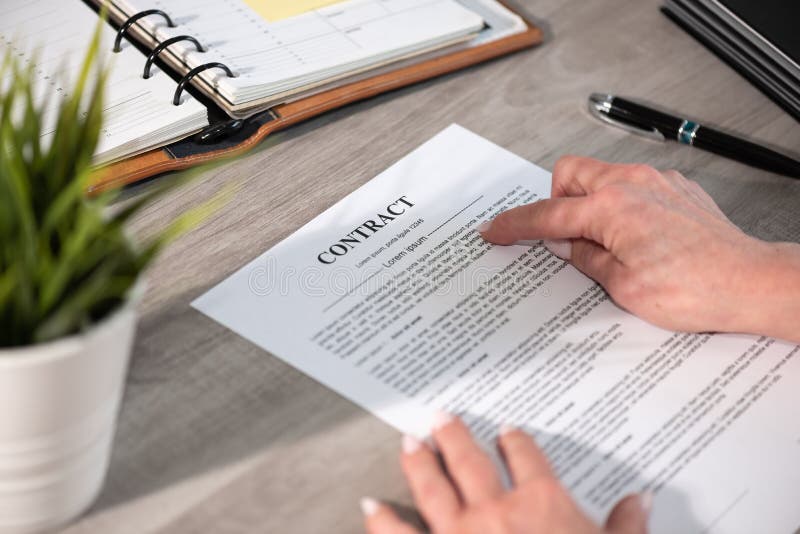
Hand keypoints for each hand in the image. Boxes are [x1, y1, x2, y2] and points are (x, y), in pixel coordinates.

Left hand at [361, 413, 649, 533]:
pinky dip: (382, 520)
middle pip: (470, 460)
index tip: (506, 430)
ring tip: (409, 442)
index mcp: (542, 504)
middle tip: (441, 418)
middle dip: (454, 436)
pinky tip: (370, 505)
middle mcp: (496, 510)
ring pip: (433, 486)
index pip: (526, 457)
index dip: (515, 440)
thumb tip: (641, 500)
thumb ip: (627, 526)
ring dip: (419, 462)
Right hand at [479, 156, 799, 341]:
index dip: (515, 225)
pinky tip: (630, 239)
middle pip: (570, 174)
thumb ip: (585, 258)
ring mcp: (658, 183)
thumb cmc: (696, 289)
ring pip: (602, 177)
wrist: (752, 284)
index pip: (547, 215)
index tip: (495, 230)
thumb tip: (565, 245)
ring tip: (598, 244)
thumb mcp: (622, 286)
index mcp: (612, 207)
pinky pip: (632, 187)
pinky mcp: (678, 190)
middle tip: (557, 238)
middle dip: (554, 202)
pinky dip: (618, 207)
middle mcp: (633, 184)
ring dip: (587, 204)